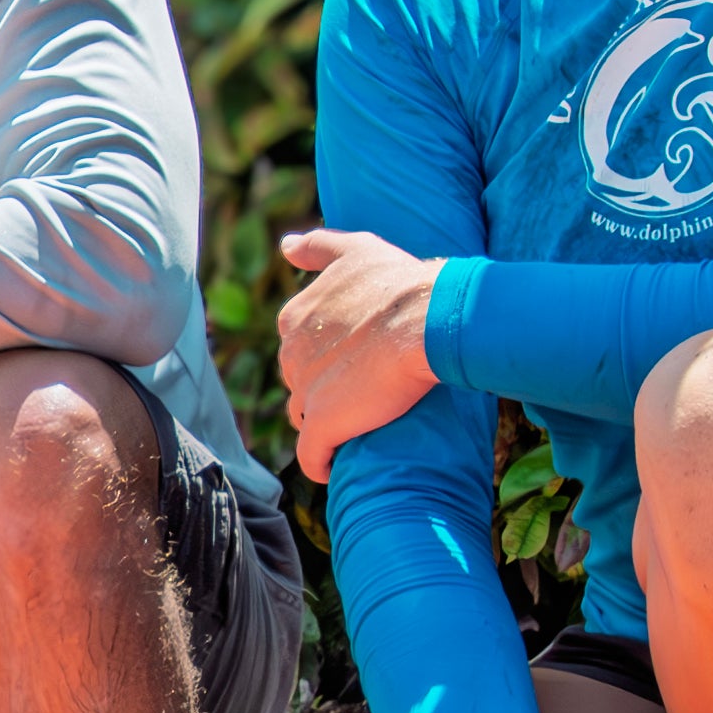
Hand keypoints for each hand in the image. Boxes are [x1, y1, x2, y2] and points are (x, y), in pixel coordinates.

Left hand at [275, 229, 439, 475]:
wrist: (426, 317)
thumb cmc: (398, 282)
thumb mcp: (355, 250)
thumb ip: (317, 247)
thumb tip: (285, 245)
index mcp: (294, 317)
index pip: (300, 347)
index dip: (326, 356)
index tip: (356, 359)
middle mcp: (290, 354)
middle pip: (300, 381)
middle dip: (323, 388)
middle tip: (363, 390)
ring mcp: (304, 390)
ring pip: (305, 416)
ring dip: (325, 422)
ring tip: (358, 423)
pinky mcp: (323, 424)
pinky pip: (311, 456)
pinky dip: (320, 463)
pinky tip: (333, 467)